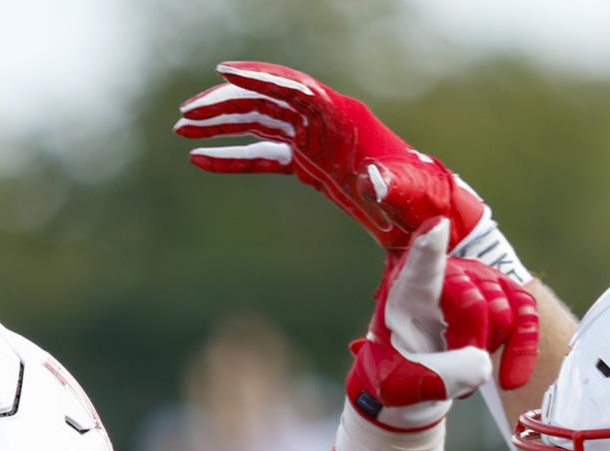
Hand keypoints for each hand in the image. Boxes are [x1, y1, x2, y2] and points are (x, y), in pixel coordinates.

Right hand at [177, 62, 527, 281]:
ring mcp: (314, 141)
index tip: (223, 73)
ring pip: (258, 122)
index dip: (260, 79)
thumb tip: (369, 181)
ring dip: (222, 124)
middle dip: (226, 103)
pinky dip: (234, 156)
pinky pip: (263, 154)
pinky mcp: (308, 164)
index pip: (294, 89)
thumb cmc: (420, 201)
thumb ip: (387, 184)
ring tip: (182, 131)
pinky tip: (202, 160)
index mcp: (343, 119)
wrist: (426, 217)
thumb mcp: (405, 193)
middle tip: (185, 115)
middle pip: (267, 101)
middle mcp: (325, 122)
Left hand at [347, 220, 539, 430]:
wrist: (413, 379)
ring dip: (486, 351)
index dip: (430, 248)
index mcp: (406, 291)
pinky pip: (526, 317)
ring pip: (503, 313)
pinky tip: (511, 381)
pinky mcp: (505, 297)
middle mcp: (446, 276)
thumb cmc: (396, 374)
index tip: (437, 228)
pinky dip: (522, 351)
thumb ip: (434, 377)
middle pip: (475, 304)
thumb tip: (482, 365)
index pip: (420, 266)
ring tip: (457, 371)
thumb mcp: (398, 386)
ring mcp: (479, 282)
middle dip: (467, 346)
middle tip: (440, 371)